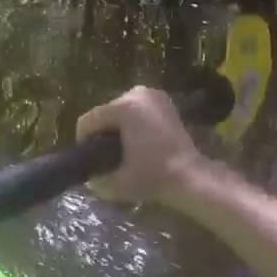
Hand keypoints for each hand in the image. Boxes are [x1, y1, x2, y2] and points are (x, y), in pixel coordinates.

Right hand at [76, 86, 207, 204]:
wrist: (192, 177)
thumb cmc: (153, 176)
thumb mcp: (117, 182)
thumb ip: (94, 178)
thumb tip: (87, 178)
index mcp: (123, 107)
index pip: (88, 120)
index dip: (84, 141)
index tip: (89, 160)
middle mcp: (136, 94)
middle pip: (104, 114)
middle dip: (103, 133)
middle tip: (108, 156)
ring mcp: (152, 95)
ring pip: (120, 111)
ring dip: (117, 128)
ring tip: (124, 150)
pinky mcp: (164, 101)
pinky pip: (136, 110)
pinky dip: (132, 123)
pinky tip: (138, 141)